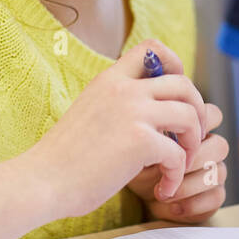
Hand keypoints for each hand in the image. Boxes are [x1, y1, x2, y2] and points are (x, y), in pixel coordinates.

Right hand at [25, 39, 207, 218]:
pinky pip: (179, 153)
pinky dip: (176, 175)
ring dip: (193, 143)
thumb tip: (148, 111)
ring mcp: (133, 112)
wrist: (41, 181)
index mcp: (109, 79)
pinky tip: (163, 189)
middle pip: (183, 83)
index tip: (174, 96)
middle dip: (196, 110)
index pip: (152, 48)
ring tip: (179, 165)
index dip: (175, 66)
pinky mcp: (140, 140)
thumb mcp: (90, 112)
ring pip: (189, 115)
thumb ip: (117, 104)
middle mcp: (123, 89)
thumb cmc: (63, 158)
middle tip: (190, 138)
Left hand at [126, 105, 227, 222]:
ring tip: (161, 193)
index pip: (213, 115)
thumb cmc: (139, 163)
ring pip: (219, 172)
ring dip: (188, 185)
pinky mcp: (214, 195)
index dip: (197, 125)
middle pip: (221, 146)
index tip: (168, 137)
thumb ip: (155, 133)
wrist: (138, 194)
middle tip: (165, 168)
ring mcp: (215, 171)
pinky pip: (217, 197)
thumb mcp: (140, 145)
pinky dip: (192, 203)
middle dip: (192, 159)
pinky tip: (172, 206)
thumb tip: (162, 134)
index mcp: (196, 128)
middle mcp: (211, 148)